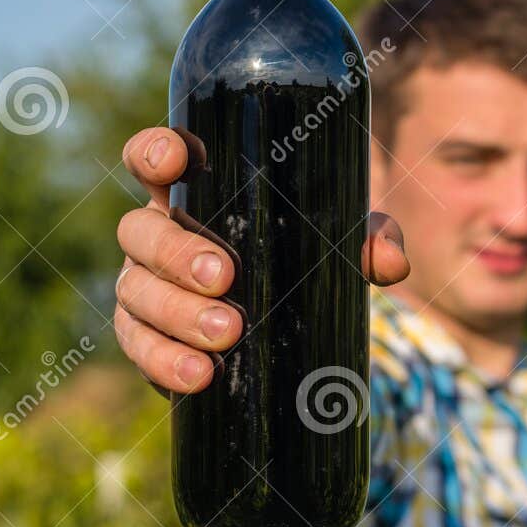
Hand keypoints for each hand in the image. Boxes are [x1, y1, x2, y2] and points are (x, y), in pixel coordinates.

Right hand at [113, 127, 408, 393]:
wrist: (284, 330)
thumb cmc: (302, 260)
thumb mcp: (339, 244)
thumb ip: (369, 241)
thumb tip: (390, 261)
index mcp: (194, 194)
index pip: (154, 158)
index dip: (154, 151)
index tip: (178, 160)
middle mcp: (157, 235)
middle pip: (140, 231)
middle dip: (177, 253)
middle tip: (224, 278)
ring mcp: (143, 287)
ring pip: (136, 291)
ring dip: (176, 313)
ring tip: (224, 335)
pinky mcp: (146, 338)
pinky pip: (139, 347)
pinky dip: (165, 361)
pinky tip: (198, 375)